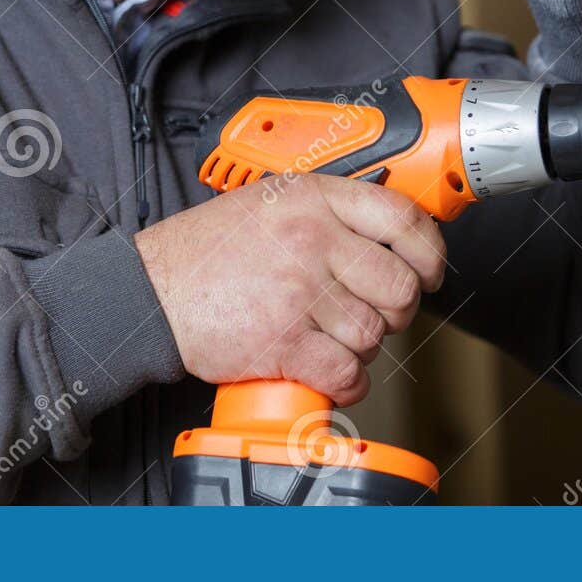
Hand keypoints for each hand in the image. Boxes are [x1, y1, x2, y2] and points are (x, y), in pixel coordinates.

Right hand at [133, 173, 445, 405]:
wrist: (151, 291)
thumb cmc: (207, 251)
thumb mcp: (270, 202)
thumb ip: (326, 208)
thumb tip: (387, 232)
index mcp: (313, 199)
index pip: (402, 219)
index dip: (430, 253)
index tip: (430, 272)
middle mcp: (311, 239)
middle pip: (399, 286)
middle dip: (395, 311)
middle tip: (373, 313)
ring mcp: (298, 290)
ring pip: (373, 334)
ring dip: (360, 348)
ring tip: (331, 339)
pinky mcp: (283, 340)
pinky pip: (345, 372)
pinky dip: (344, 382)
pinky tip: (326, 371)